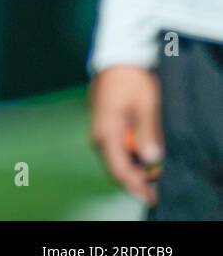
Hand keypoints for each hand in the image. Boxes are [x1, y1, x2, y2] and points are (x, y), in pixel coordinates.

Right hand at [90, 65, 161, 204]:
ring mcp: (99, 132)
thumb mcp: (146, 106)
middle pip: (116, 168)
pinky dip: (130, 155)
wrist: (116, 59)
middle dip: (136, 179)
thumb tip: (150, 158)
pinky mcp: (103, 127)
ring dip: (134, 167)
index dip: (135, 186)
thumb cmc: (131, 80)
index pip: (119, 170)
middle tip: (157, 183)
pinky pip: (116, 149)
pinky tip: (144, 153)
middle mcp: (98, 137)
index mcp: (106, 134)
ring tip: (154, 168)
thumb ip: (147, 134)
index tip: (150, 196)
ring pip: (116, 159)